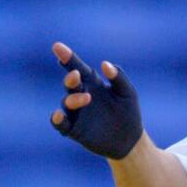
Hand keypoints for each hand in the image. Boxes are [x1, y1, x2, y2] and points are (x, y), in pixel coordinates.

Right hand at [50, 41, 142, 158]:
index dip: (67, 57)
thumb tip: (104, 64)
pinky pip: (61, 124)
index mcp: (92, 83)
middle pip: (70, 83)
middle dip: (70, 78)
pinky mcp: (75, 130)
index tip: (57, 46)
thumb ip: (118, 77)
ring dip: (73, 99)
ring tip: (87, 98)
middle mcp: (81, 95)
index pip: (77, 67)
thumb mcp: (128, 92)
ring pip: (67, 103)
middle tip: (76, 75)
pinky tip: (58, 115)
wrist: (130, 140)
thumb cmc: (128, 112)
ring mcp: (77, 113)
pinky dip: (57, 120)